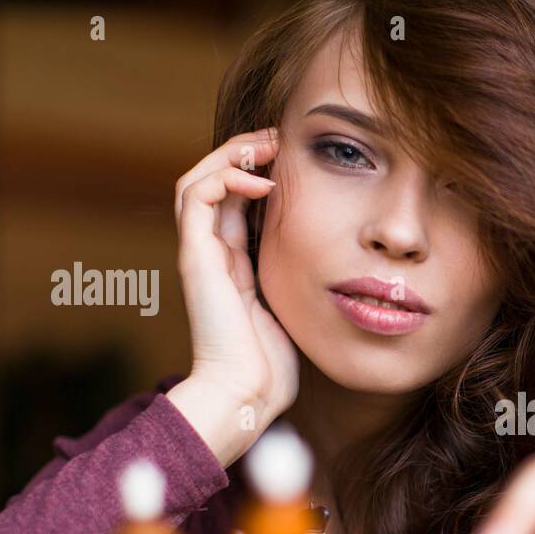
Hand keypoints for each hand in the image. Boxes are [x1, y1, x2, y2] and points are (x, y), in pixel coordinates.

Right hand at [167, 129, 299, 466]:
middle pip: (211, 181)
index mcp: (233, 265)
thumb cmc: (273, 368)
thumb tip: (339, 267)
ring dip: (230, 154)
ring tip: (267, 147)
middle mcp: (211, 254)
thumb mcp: (295, 311)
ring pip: (197, 180)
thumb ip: (301, 284)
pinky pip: (196, 197)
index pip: (235, 200)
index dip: (259, 171)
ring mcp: (199, 254)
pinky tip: (262, 182)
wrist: (245, 394)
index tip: (294, 159)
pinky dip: (225, 178)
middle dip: (243, 152)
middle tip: (279, 139)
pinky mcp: (195, 258)